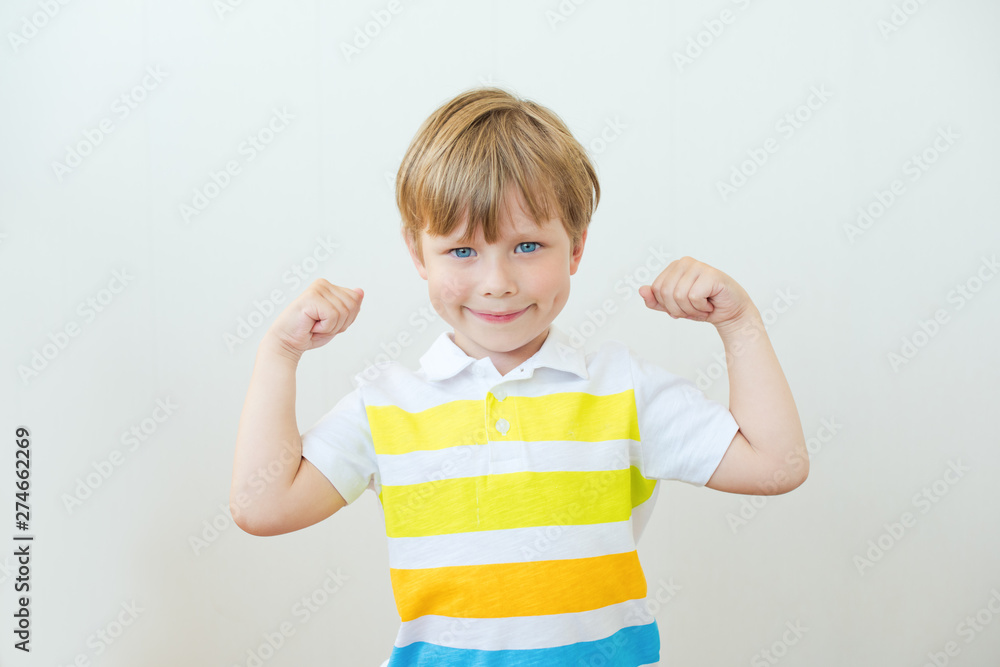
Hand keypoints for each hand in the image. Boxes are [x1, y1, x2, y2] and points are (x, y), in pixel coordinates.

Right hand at [264, 279, 363, 360]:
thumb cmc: (310, 333)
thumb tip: (360, 291)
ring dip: (331, 326)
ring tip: (315, 325)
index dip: (347, 318)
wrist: (287, 342)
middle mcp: (323, 284)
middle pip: (352, 305)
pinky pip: (333, 315)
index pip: (356, 299)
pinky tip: (311, 325)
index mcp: (330, 287)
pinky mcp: (311, 297)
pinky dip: (325, 327)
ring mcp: (317, 289)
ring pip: (343, 311)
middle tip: (321, 325)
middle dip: (340, 323)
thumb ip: (351, 306)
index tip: (328, 322)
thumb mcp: (338, 322)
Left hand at [638, 256, 753, 329]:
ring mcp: (698, 266)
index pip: (656, 290)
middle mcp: (684, 262)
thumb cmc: (703, 306)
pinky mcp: (711, 274)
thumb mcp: (674, 307)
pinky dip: (701, 307)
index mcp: (673, 267)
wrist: (729, 313)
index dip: (667, 305)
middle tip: (694, 308)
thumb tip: (641, 290)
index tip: (683, 305)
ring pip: (679, 296)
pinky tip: (710, 303)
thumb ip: (655, 300)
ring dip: (692, 309)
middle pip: (665, 293)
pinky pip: (693, 297)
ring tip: (703, 305)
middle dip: (679, 309)